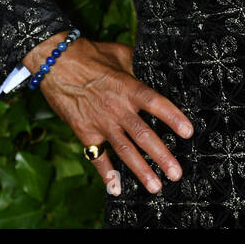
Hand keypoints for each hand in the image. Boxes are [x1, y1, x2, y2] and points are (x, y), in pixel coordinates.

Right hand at [26, 33, 193, 194]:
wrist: (56, 63)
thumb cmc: (91, 55)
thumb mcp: (121, 54)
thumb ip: (139, 66)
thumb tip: (157, 71)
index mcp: (129, 88)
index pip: (155, 104)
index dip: (173, 117)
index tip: (188, 132)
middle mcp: (117, 109)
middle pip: (143, 135)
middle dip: (161, 156)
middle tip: (176, 174)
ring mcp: (101, 123)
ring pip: (124, 151)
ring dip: (140, 170)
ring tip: (155, 186)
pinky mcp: (85, 133)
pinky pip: (97, 157)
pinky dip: (106, 174)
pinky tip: (115, 189)